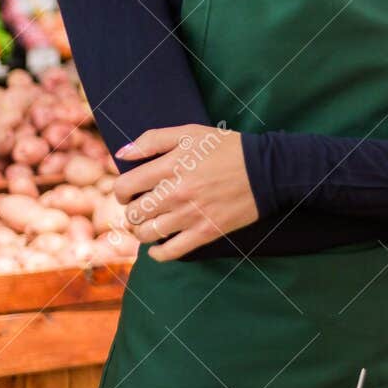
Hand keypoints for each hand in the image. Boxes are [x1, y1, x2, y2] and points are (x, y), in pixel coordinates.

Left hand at [114, 125, 259, 261]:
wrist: (267, 170)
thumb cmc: (227, 149)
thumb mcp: (190, 133)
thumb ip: (152, 140)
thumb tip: (121, 154)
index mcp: (169, 167)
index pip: (124, 188)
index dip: (121, 191)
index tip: (130, 192)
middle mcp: (176, 193)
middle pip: (133, 214)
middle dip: (132, 211)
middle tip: (142, 207)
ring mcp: (190, 215)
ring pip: (147, 234)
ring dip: (142, 231)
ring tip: (150, 224)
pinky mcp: (206, 232)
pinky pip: (171, 252)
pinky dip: (158, 254)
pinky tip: (158, 247)